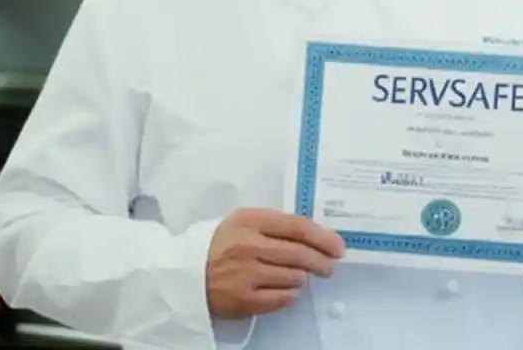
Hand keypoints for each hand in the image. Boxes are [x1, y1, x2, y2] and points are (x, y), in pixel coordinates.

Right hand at [206, 208, 345, 318]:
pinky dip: (290, 294)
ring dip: (302, 277)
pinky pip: (283, 298)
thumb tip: (313, 235)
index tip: (338, 246)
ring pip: (295, 278)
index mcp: (249, 221)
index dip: (323, 237)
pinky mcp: (244, 300)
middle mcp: (249, 246)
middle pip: (301, 254)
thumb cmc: (218, 244)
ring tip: (297, 275)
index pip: (297, 227)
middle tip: (329, 266)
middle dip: (322, 262)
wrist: (185, 273)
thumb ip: (273, 225)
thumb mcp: (241, 222)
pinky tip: (285, 289)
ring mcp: (247, 275)